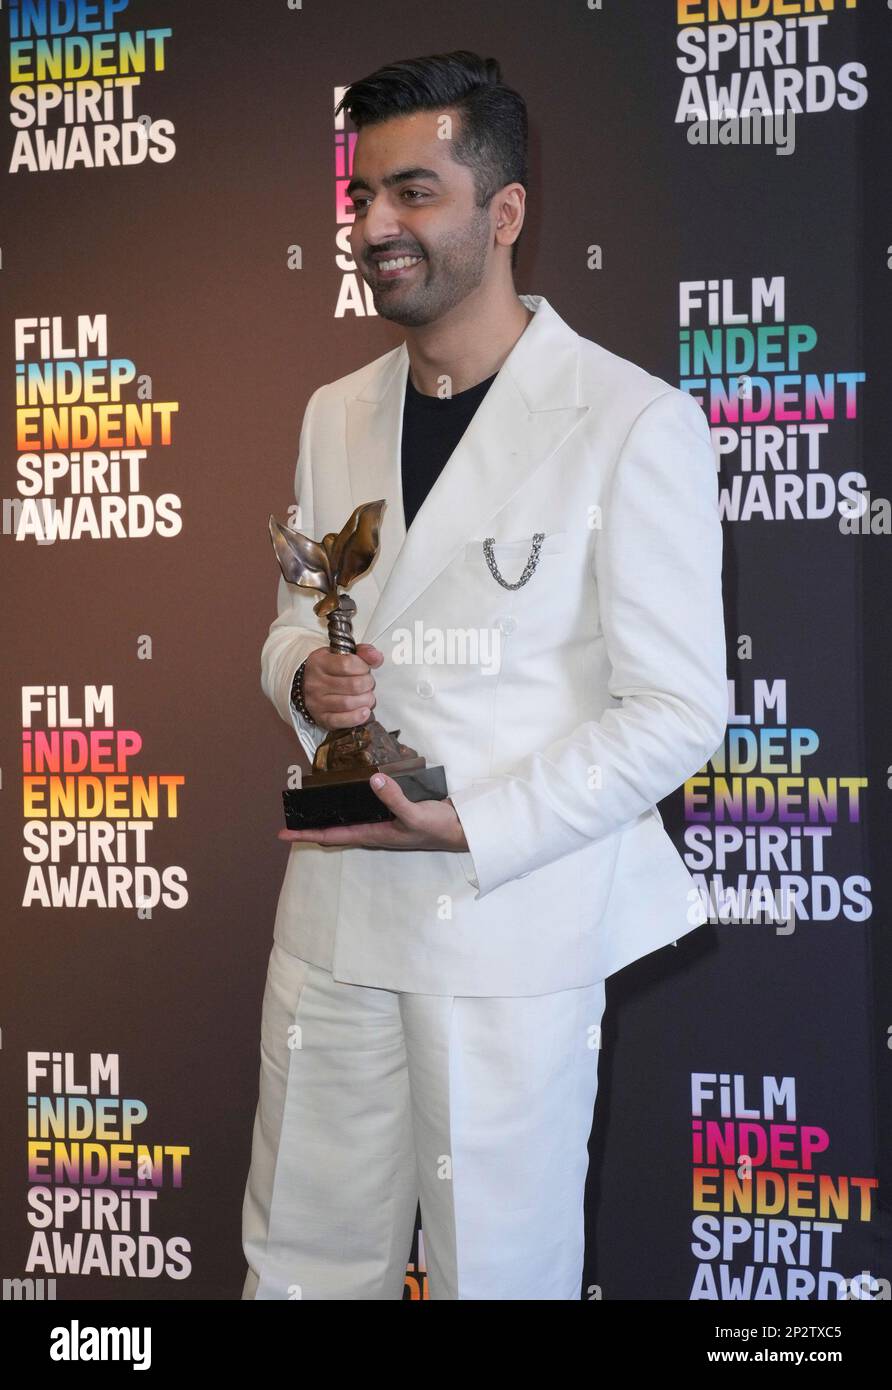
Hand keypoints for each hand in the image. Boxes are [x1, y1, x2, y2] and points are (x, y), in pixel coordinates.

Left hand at [277, 774, 469, 851]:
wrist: (461, 829)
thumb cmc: (437, 828)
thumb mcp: (414, 813)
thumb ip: (394, 797)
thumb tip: (373, 778)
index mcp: (373, 834)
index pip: (332, 836)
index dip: (306, 834)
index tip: (283, 832)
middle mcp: (374, 829)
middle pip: (335, 829)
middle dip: (312, 824)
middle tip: (290, 816)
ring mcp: (383, 821)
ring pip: (349, 818)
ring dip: (330, 813)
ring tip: (311, 803)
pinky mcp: (393, 811)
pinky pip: (365, 807)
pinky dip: (352, 800)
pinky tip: (351, 789)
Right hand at [302, 642, 382, 729]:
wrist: (309, 685)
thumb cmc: (330, 669)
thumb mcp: (342, 654)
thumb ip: (362, 652)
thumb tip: (377, 657)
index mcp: (319, 662)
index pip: (347, 664)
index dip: (363, 667)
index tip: (365, 669)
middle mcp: (315, 683)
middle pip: (352, 685)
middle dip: (367, 684)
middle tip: (368, 683)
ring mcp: (316, 702)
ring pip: (348, 703)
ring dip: (365, 700)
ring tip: (367, 696)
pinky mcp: (321, 718)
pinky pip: (341, 720)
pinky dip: (357, 717)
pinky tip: (364, 711)